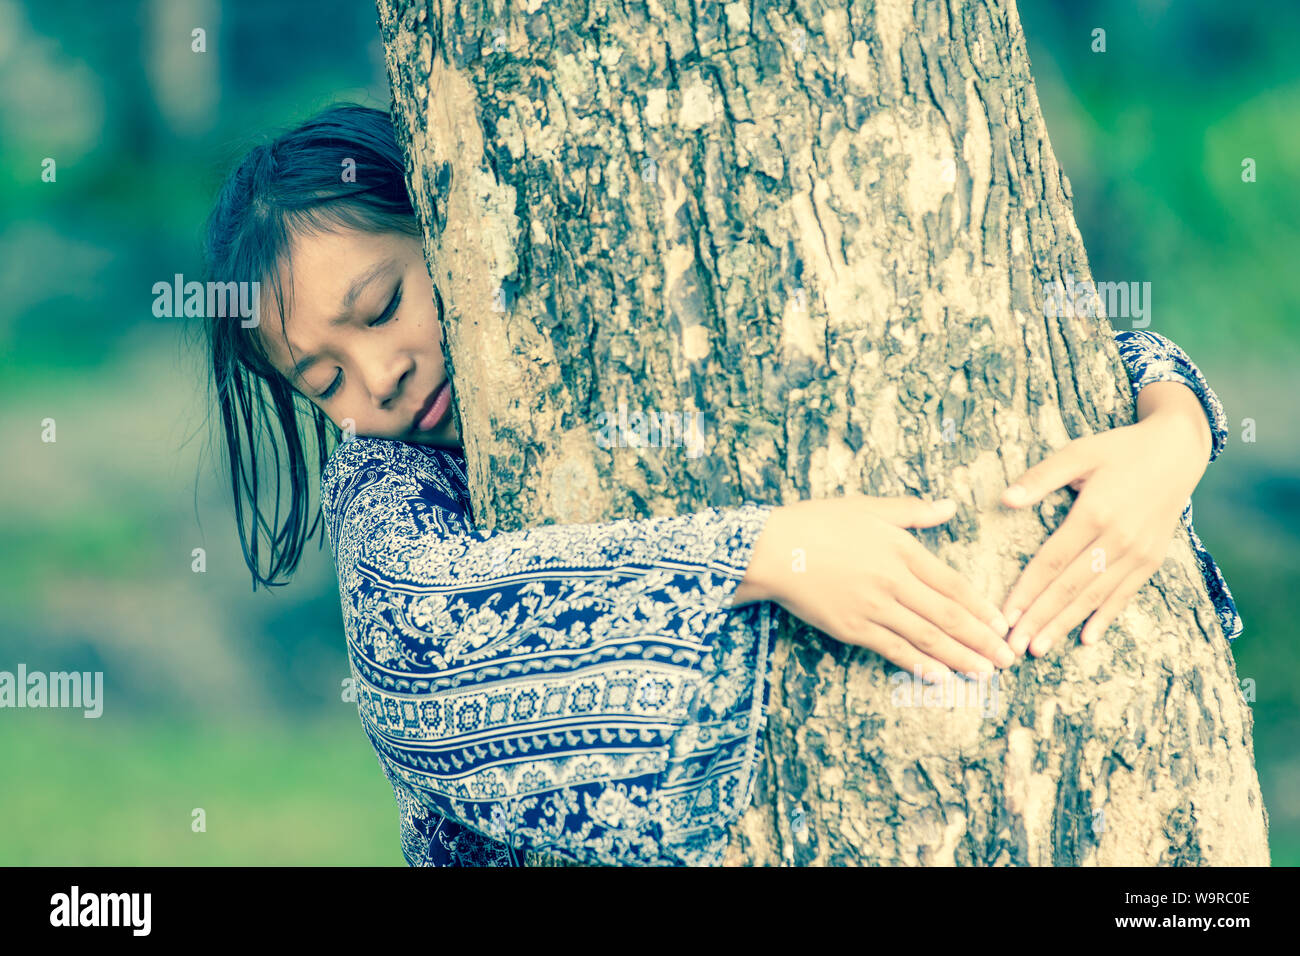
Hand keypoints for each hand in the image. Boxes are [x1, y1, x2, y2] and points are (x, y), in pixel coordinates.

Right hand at [736, 494, 1013, 679]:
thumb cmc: (815, 522)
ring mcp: (872, 607)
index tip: (1001, 624)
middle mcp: (892, 580)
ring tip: (985, 673)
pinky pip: (892, 649)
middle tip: (1008, 659)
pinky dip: (918, 664)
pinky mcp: (851, 628)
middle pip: (946, 615)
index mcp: (900, 548)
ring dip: (959, 658)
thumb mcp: (867, 507)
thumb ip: (912, 511)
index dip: (979, 607)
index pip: (951, 583)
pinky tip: (939, 677)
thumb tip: (949, 506)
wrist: (769, 549)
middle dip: (981, 640)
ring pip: (925, 637)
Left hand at [998, 405, 1210, 656]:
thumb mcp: (1078, 452)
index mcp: (1095, 513)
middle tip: (1013, 647)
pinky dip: (1105, 617)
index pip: (1051, 561)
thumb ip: (1041, 477)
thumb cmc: (1120, 450)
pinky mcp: (1153, 559)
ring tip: (1039, 648)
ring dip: (1065, 624)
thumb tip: (1005, 499)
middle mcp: (1118, 539)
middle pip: (1070, 587)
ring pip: (1095, 597)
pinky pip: (1125, 594)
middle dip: (1040, 619)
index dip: (1026, 591)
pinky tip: (1086, 639)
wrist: (1178, 451)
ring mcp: (1139, 553)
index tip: (1004, 615)